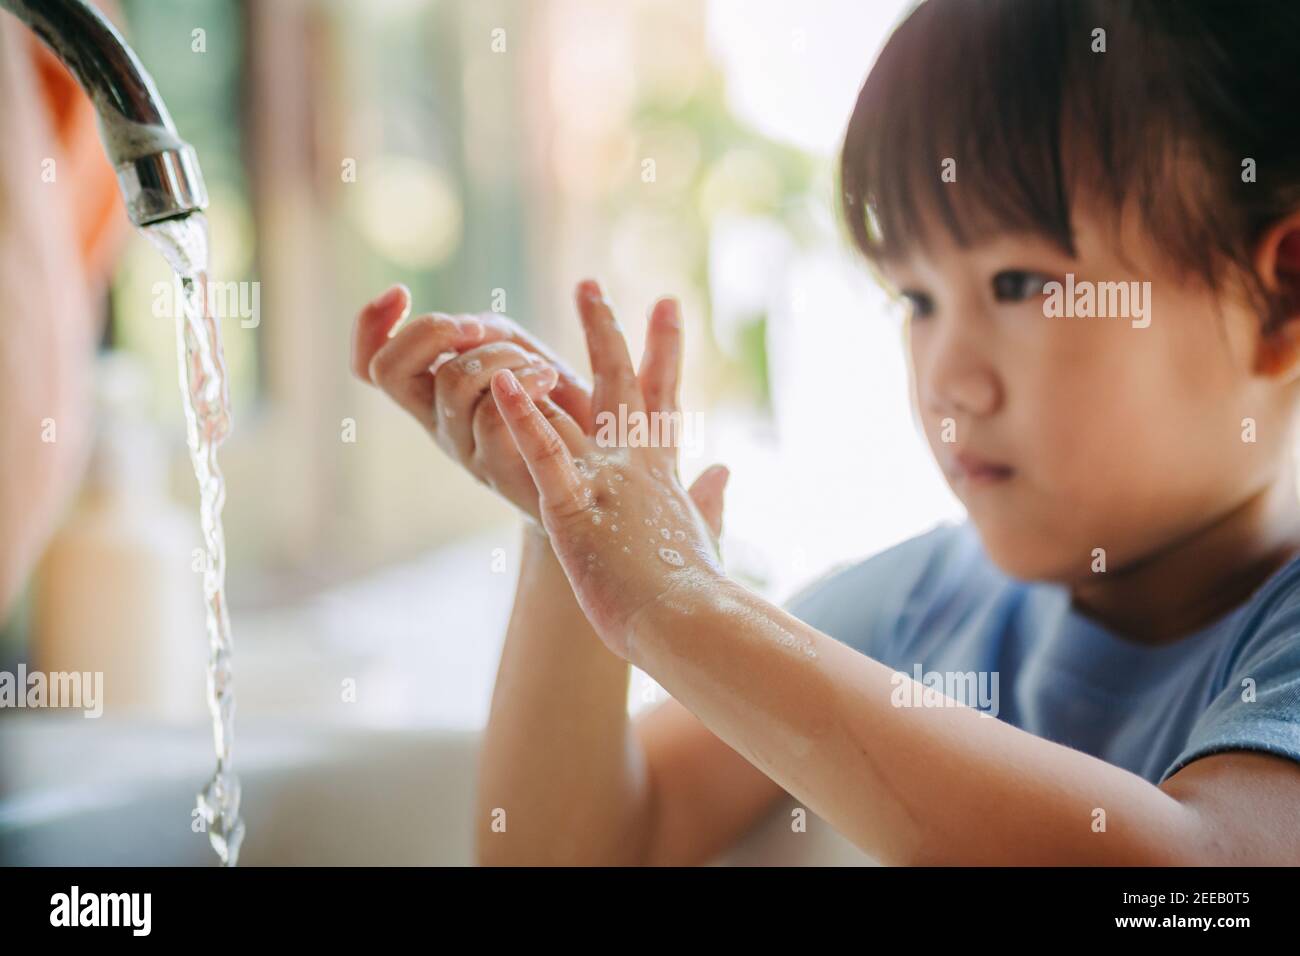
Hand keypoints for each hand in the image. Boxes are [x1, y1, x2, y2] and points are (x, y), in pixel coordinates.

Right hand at [350, 285, 591, 521]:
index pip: (371, 366)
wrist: (601, 468)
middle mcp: (439, 424)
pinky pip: (491, 415)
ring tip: (540, 365)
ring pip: (452, 380)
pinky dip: (525, 380)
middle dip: (433, 330)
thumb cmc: (558, 406)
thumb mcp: (517, 354)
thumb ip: (484, 334)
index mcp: (433, 396)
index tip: (400, 293)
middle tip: (478, 328)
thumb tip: (468, 327)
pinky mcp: (500, 467)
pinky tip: (550, 378)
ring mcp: (465, 449)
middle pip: (389, 371)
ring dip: (501, 353)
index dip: (369, 327)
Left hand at [489, 280, 731, 659]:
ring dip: (539, 365)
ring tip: (507, 327)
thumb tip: (724, 470)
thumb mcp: (706, 533)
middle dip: (603, 330)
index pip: (664, 396)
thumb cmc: (697, 590)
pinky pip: (545, 455)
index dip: (662, 347)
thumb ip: (712, 497)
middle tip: (585, 284)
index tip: (663, 303)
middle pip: (621, 381)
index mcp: (662, 471)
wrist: (690, 621)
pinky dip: (523, 419)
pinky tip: (502, 385)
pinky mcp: (576, 507)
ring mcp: (606, 481)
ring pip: (571, 409)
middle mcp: (636, 463)